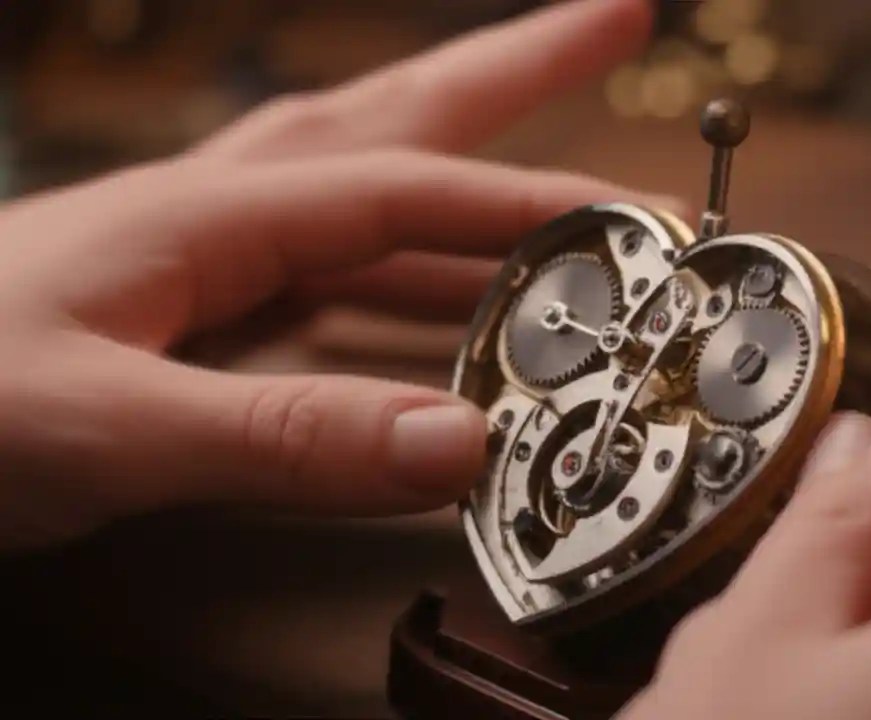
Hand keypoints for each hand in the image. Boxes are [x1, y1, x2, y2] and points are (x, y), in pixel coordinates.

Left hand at [0, 0, 669, 550]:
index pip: (411, 187)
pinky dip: (416, 266)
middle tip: (615, 15)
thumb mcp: (108, 424)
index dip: (533, 202)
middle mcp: (228, 209)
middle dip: (516, 66)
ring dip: (478, 168)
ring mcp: (216, 253)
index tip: (635, 218)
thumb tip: (455, 441)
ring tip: (563, 166)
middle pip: (404, 118)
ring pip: (380, 187)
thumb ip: (282, 433)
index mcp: (214, 211)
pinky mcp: (203, 307)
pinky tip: (447, 291)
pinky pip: (342, 269)